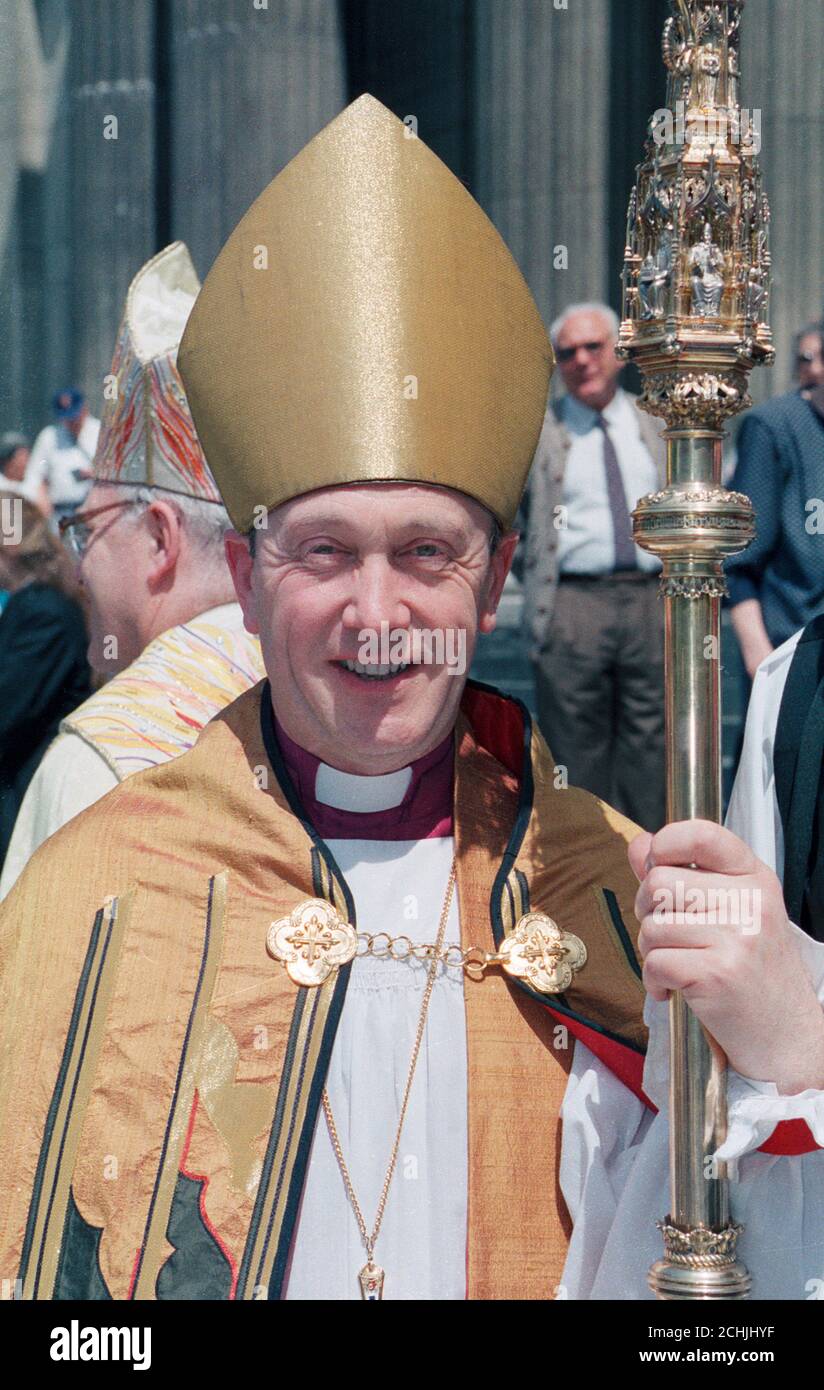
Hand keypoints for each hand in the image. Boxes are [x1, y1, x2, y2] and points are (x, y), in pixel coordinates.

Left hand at [628, 820, 823, 1093]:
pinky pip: (655, 962)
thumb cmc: (753, 971)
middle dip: (647, 911)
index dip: (665, 845)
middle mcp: (749, 902)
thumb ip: (681, 875)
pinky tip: (673, 990)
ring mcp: (736, 938)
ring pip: (652, 926)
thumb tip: (639, 844)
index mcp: (754, 877)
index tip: (658, 868)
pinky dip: (654, 981)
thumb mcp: (730, 911)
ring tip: (678, 966)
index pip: (702, 834)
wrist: (787, 1035)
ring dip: (651, 951)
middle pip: (659, 883)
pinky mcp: (718, 974)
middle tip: (667, 935)